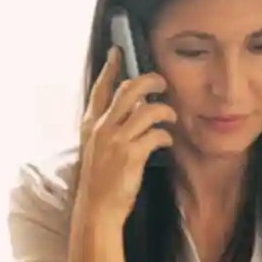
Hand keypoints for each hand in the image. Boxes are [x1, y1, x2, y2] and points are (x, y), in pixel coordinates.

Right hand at [74, 46, 176, 225]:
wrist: (96, 210)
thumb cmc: (99, 182)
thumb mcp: (95, 149)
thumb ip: (108, 128)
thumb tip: (132, 110)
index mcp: (90, 125)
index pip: (101, 88)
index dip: (111, 67)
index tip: (118, 51)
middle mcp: (101, 128)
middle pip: (128, 89)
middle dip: (149, 80)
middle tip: (162, 82)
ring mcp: (116, 141)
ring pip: (147, 110)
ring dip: (164, 110)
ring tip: (170, 115)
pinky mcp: (131, 155)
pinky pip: (156, 134)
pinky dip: (165, 135)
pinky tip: (167, 140)